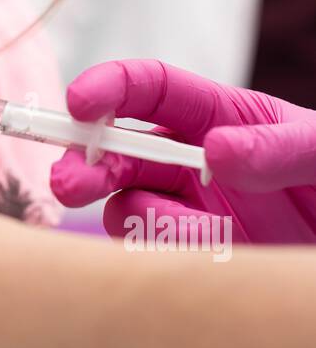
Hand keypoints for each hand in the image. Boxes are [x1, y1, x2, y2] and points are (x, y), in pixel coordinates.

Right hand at [49, 60, 315, 245]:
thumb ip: (277, 147)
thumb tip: (215, 151)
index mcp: (215, 116)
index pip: (149, 91)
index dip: (109, 89)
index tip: (78, 103)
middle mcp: (189, 162)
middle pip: (116, 153)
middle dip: (83, 164)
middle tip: (69, 185)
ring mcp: (187, 211)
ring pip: (126, 208)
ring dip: (142, 219)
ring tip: (202, 236)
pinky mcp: (193, 258)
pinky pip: (154, 254)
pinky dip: (168, 254)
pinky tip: (212, 256)